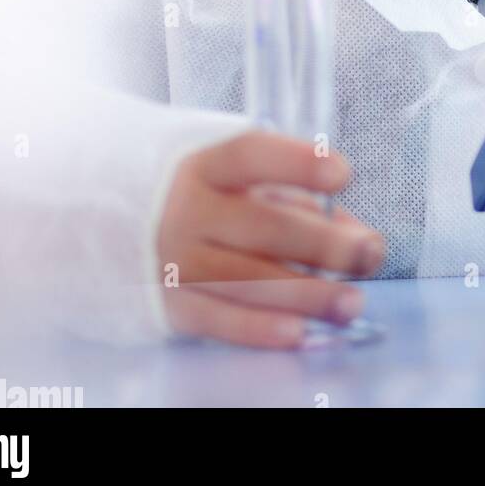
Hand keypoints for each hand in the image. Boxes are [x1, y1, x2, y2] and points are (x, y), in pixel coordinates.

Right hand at [156, 129, 384, 347]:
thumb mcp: (244, 184)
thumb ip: (299, 202)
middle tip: (369, 254)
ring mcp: (175, 260)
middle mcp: (187, 210)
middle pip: (262, 225)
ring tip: (351, 303)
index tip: (343, 173)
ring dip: (306, 294)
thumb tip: (357, 237)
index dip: (297, 163)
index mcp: (207, 165)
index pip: (251, 154)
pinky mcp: (170, 305)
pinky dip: (261, 328)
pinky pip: (220, 320)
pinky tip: (300, 331)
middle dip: (323, 242)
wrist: (114, 227)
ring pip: (248, 279)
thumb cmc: (207, 200)